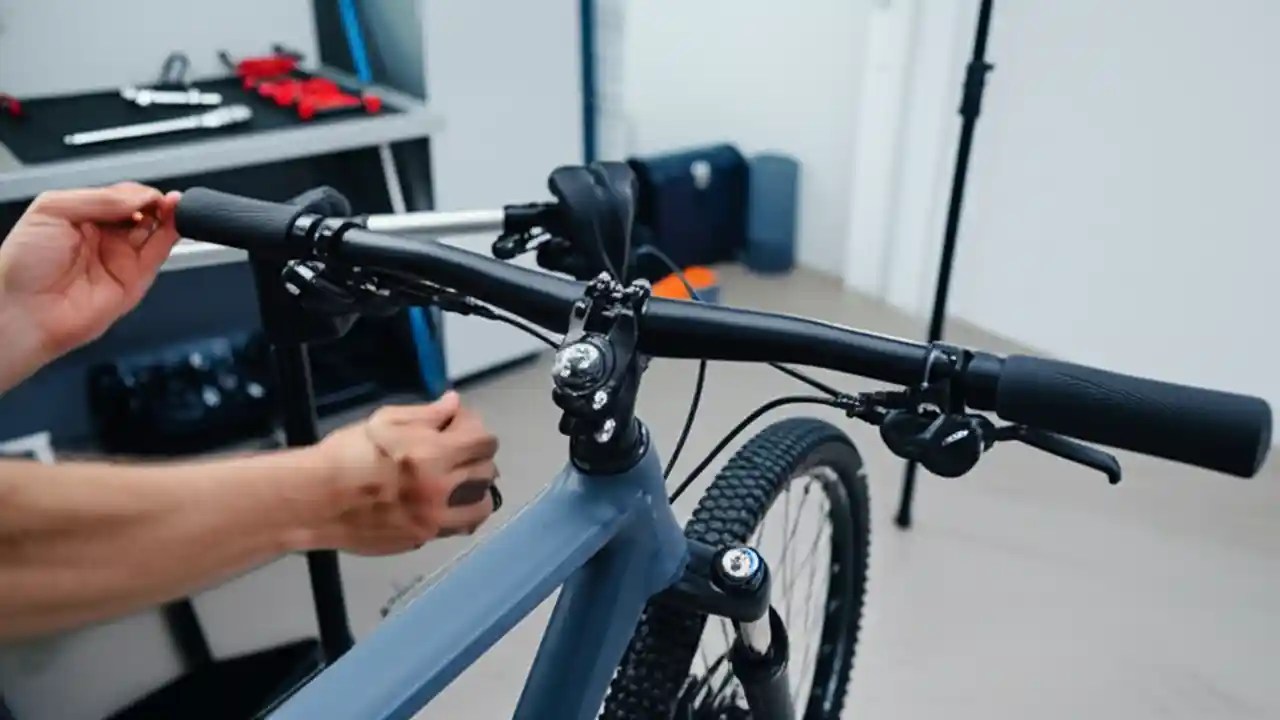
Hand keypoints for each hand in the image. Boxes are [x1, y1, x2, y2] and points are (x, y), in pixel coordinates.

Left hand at [0, 183, 180, 362]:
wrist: (26, 310)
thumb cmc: (23, 265)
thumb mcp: (52, 209)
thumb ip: (99, 199)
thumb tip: (140, 196)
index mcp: (80, 216)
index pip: (119, 196)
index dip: (135, 192)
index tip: (144, 192)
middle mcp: (102, 237)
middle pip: (142, 212)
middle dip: (155, 202)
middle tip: (161, 200)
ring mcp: (120, 258)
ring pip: (155, 230)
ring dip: (169, 216)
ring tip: (174, 206)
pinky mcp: (135, 280)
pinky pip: (159, 253)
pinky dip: (172, 235)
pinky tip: (177, 221)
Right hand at [308, 392, 500, 554]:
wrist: (316, 500)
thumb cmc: (347, 454)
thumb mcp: (385, 421)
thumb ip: (427, 414)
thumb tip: (454, 404)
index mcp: (433, 454)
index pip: (485, 442)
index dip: (476, 432)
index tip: (460, 429)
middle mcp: (441, 489)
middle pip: (488, 473)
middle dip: (477, 459)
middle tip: (457, 454)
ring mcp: (433, 519)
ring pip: (481, 507)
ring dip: (475, 492)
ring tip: (458, 484)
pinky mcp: (422, 539)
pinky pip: (455, 528)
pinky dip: (455, 515)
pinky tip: (439, 504)